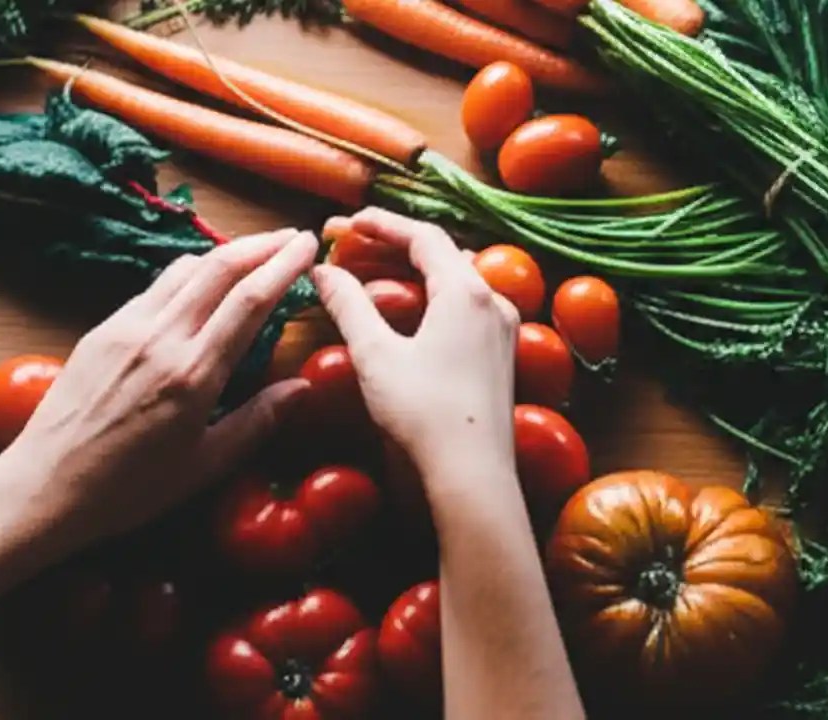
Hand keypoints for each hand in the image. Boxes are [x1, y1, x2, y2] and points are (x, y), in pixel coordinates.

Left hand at [0, 229, 318, 552]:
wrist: (46, 487)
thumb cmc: (130, 489)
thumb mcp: (205, 465)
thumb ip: (257, 421)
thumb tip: (302, 388)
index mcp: (193, 373)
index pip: (250, 300)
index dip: (284, 265)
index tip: (309, 245)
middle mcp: (160, 338)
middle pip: (219, 268)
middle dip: (261, 245)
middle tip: (292, 236)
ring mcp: (126, 328)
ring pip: (184, 269)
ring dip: (224, 253)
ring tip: (252, 254)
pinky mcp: (102, 330)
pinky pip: (154, 288)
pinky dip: (188, 275)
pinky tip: (199, 285)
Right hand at [312, 208, 518, 481]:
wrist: (473, 474)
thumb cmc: (422, 412)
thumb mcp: (375, 354)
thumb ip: (349, 305)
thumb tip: (324, 271)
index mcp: (466, 291)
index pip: (423, 236)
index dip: (381, 224)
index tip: (345, 224)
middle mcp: (494, 301)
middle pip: (443, 254)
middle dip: (395, 245)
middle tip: (352, 246)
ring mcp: (503, 330)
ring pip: (458, 282)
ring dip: (416, 271)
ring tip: (376, 273)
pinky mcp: (502, 357)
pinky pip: (467, 309)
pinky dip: (434, 298)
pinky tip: (412, 314)